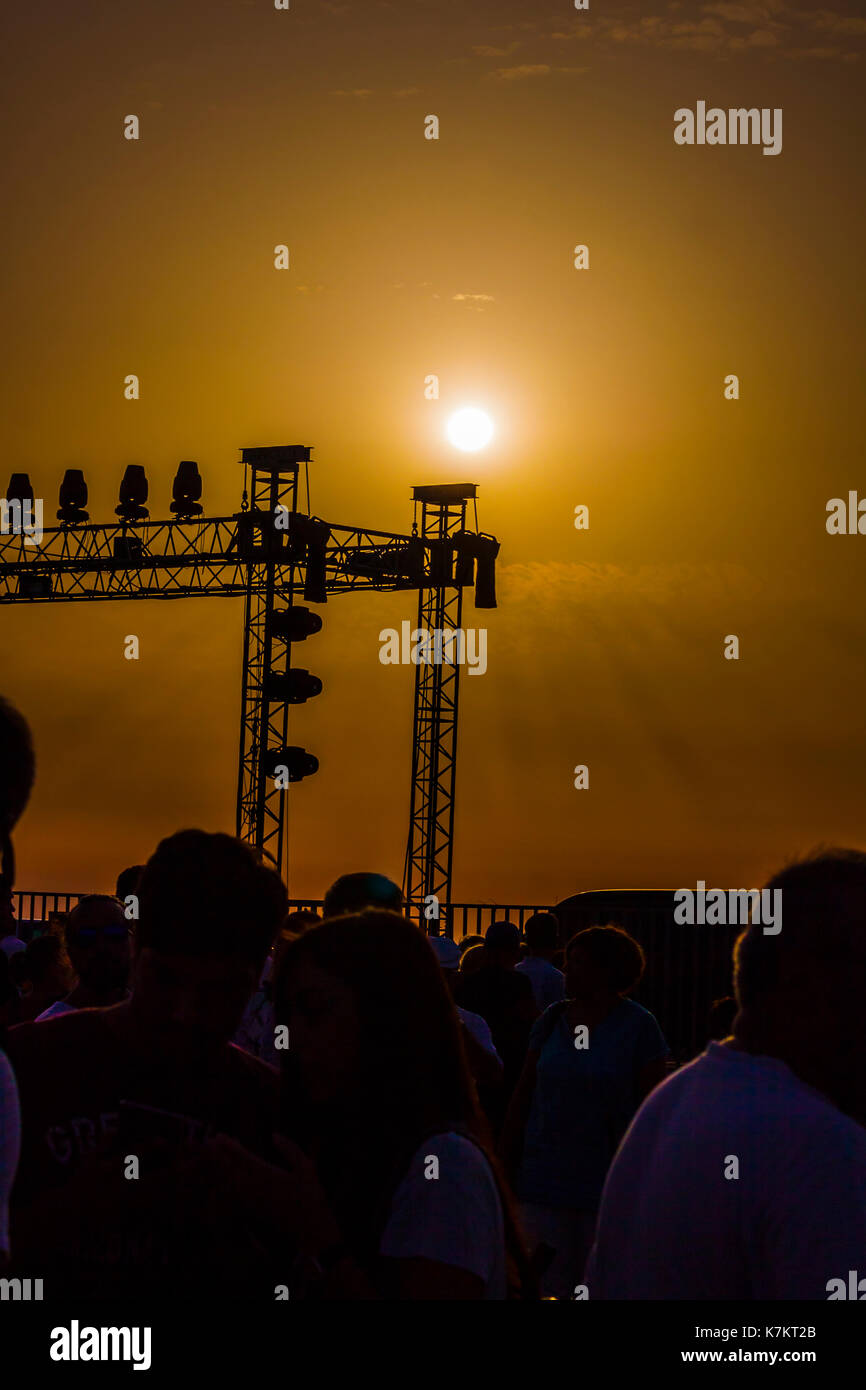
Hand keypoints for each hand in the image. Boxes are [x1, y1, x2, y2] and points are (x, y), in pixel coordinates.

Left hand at [177, 1133, 341, 1254]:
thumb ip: (290, 1149)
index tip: (219, 1135)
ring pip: (226, 1183)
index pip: (242, 1157)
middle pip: (228, 1169)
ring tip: (211, 1157)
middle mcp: (254, 1189)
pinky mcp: (249, 1213)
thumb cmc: (311, 1199)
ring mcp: (249, 1202)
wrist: (309, 1233)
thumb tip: (274, 1135)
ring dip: (217, 1169)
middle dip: (217, 1155)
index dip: (229, 1145)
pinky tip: (222, 1178)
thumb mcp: (307, 1168)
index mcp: (267, 1175)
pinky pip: (230, 1197)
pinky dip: (223, 1184)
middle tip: (208, 1142)